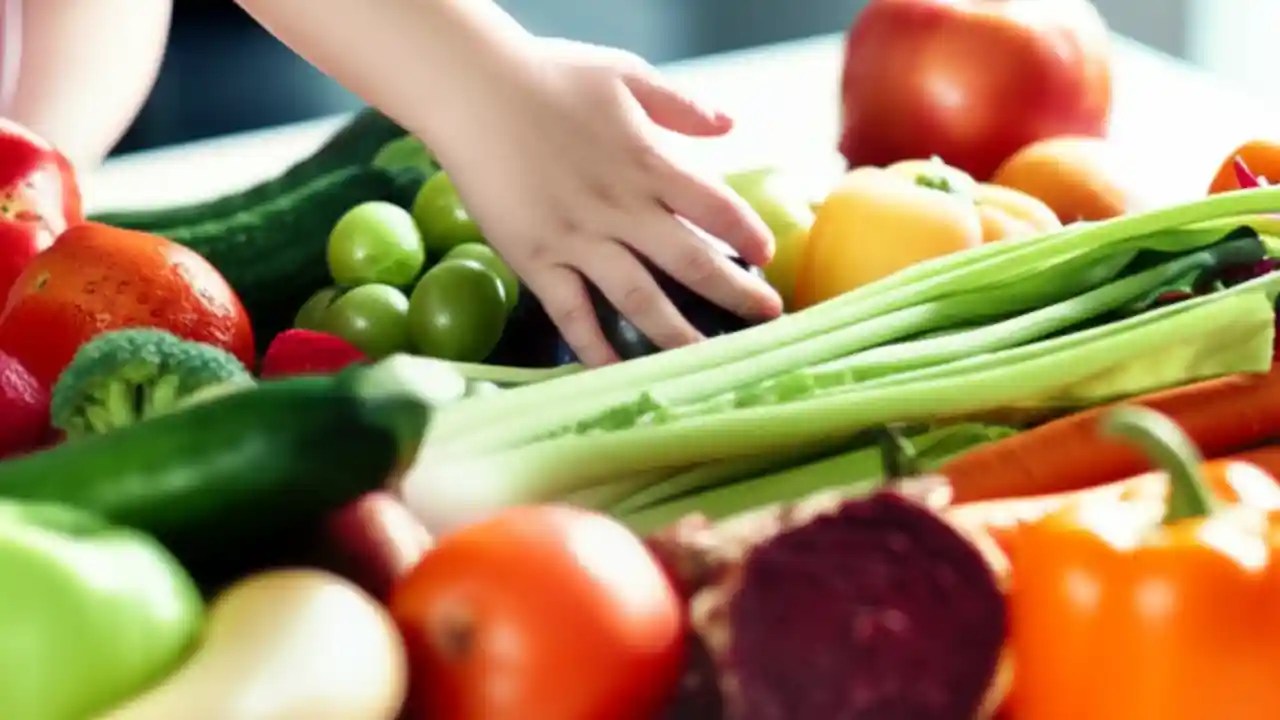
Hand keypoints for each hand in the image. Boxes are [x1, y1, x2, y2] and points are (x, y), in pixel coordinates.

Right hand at [434, 38, 783, 365]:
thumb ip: (680, 104)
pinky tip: (617, 373)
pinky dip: (595, 347)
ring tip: (711, 360)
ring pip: (641, 299)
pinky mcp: (536, 260)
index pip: (717, 207)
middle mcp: (622, 208)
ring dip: (680, 334)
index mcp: (649, 162)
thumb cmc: (548, 75)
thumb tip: (730, 125)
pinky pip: (572, 313)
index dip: (748, 234)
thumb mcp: (624, 74)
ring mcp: (578, 239)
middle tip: (766, 317)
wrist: (472, 89)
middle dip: (736, 294)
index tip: (766, 254)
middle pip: (692, 263)